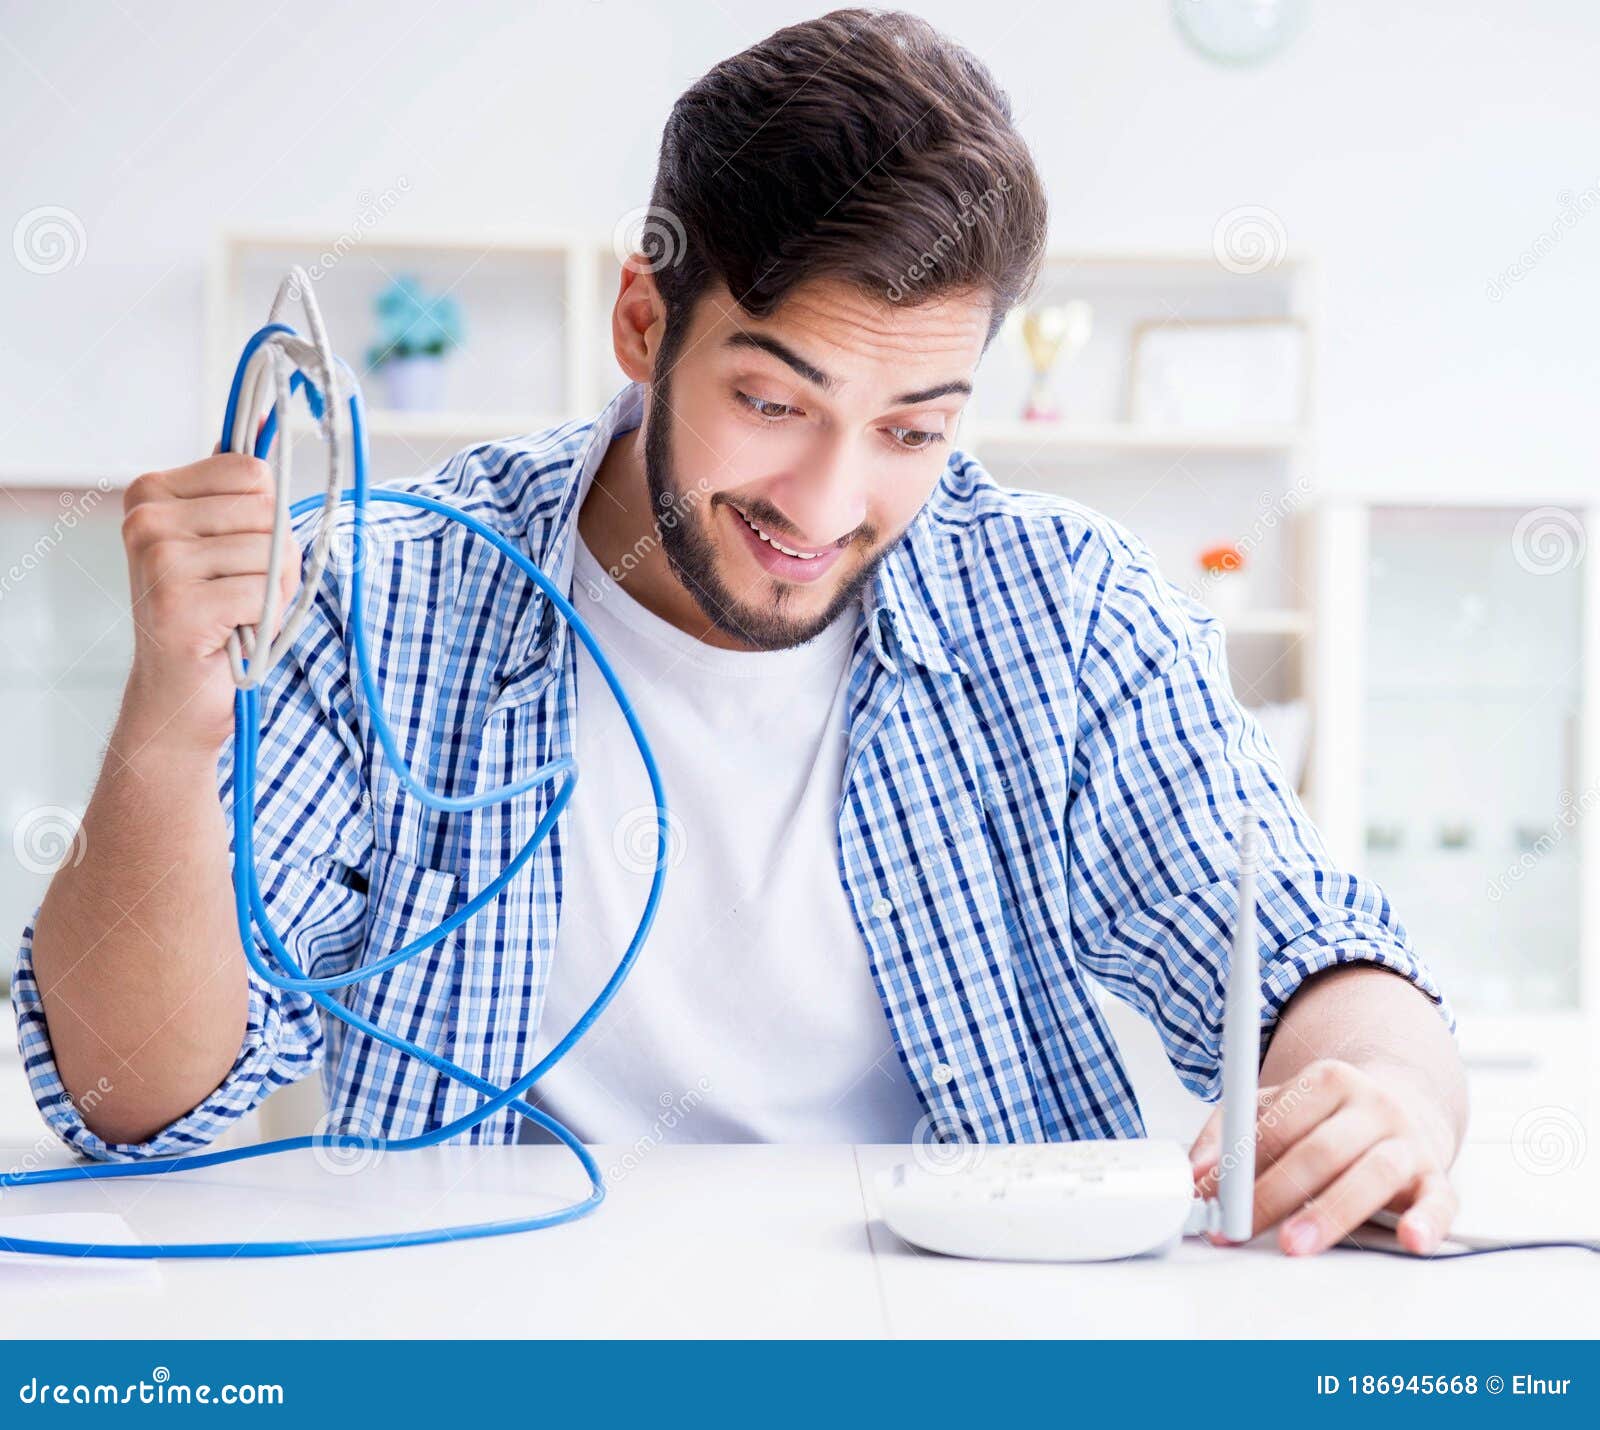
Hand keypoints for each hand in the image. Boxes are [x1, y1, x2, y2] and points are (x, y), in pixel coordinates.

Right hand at [120, 453, 299, 754]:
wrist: (178, 694)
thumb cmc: (212, 616)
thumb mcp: (225, 541)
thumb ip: (239, 491)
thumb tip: (261, 422)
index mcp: (151, 492)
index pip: (252, 472)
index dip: (267, 518)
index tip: (238, 552)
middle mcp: (147, 521)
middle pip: (268, 511)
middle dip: (276, 558)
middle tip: (242, 592)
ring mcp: (159, 561)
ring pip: (272, 553)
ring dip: (273, 592)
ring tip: (238, 614)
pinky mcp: (179, 604)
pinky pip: (264, 593)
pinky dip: (265, 619)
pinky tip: (234, 633)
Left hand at [1188, 1057, 1457, 1255]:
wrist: (1404, 1105)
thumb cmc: (1328, 1117)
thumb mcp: (1274, 1106)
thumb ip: (1228, 1134)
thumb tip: (1195, 1173)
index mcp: (1327, 1080)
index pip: (1277, 1125)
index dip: (1238, 1164)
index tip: (1211, 1198)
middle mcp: (1372, 1106)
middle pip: (1319, 1151)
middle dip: (1274, 1193)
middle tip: (1241, 1226)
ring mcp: (1407, 1141)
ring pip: (1371, 1174)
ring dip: (1329, 1213)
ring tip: (1295, 1243)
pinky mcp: (1436, 1178)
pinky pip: (1438, 1201)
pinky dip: (1427, 1222)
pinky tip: (1411, 1238)